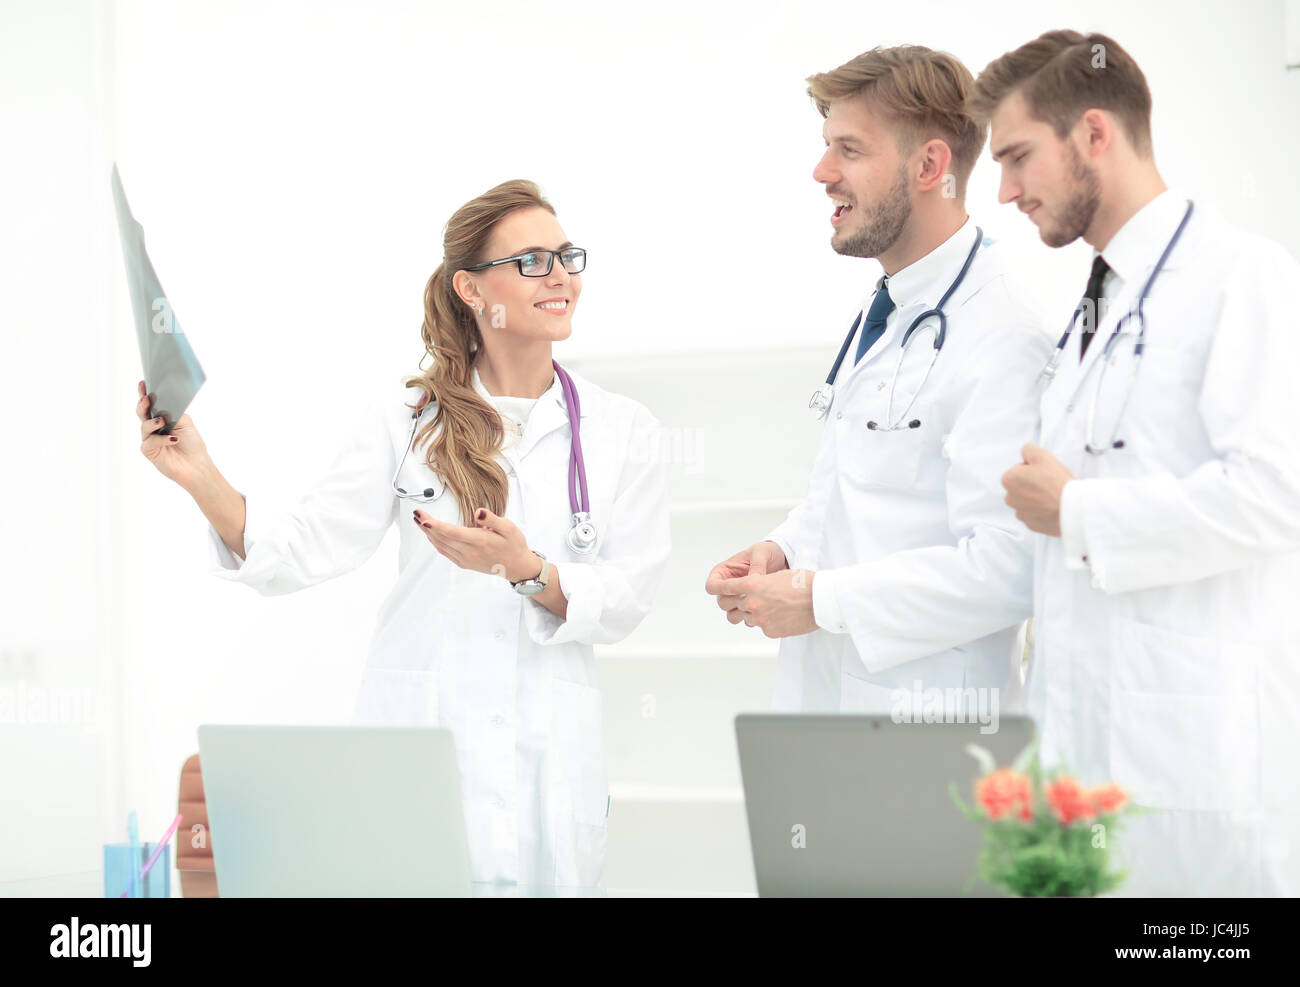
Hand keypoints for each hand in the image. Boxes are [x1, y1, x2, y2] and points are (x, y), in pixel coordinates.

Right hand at [136, 379, 210, 490]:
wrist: (196, 465)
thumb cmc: (192, 443)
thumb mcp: (185, 423)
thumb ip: (172, 412)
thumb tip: (162, 403)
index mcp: (161, 417)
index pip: (150, 403)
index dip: (144, 393)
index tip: (143, 383)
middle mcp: (153, 427)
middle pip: (142, 412)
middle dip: (143, 404)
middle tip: (147, 398)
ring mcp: (149, 439)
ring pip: (144, 426)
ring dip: (153, 422)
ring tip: (162, 421)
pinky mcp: (149, 451)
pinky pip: (150, 442)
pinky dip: (162, 439)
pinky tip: (173, 439)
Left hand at [413, 506, 537, 580]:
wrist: (517, 566)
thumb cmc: (513, 544)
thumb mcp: (509, 528)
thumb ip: (492, 519)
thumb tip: (478, 512)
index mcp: (479, 541)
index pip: (451, 532)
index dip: (435, 525)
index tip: (423, 517)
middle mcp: (469, 552)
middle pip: (441, 538)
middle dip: (426, 525)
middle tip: (416, 513)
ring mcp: (465, 559)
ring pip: (441, 545)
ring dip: (428, 533)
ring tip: (420, 521)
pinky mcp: (464, 563)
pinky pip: (445, 552)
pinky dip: (435, 542)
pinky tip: (431, 534)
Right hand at [705, 541, 788, 624]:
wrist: (782, 560)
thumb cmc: (767, 552)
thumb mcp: (761, 553)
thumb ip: (756, 566)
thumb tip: (754, 579)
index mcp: (724, 572)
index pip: (711, 586)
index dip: (721, 589)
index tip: (737, 587)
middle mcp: (728, 587)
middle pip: (722, 603)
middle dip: (736, 602)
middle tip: (752, 596)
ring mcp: (739, 598)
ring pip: (732, 614)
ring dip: (744, 611)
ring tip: (760, 602)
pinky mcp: (749, 607)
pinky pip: (746, 618)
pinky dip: (754, 616)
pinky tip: (766, 607)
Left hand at [711, 568, 816, 638]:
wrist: (821, 600)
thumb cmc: (802, 583)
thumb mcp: (775, 576)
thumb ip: (756, 583)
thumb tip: (745, 591)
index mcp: (752, 585)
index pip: (723, 588)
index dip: (716, 588)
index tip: (713, 589)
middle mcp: (752, 603)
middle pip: (728, 606)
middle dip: (733, 602)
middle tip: (740, 599)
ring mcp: (760, 619)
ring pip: (743, 618)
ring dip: (749, 613)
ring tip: (764, 607)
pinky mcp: (769, 631)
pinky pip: (760, 627)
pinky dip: (766, 622)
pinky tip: (779, 615)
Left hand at [1001, 442, 1072, 535]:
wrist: (1070, 507)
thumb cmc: (1056, 483)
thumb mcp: (1042, 456)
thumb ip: (1028, 450)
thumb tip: (1025, 451)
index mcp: (1009, 480)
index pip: (1018, 469)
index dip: (1032, 469)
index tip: (1043, 473)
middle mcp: (1010, 498)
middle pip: (1021, 486)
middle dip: (1032, 484)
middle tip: (1048, 483)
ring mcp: (1020, 512)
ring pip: (1027, 501)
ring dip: (1036, 498)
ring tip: (1051, 495)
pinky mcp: (1030, 523)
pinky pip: (1034, 514)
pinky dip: (1041, 510)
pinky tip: (1051, 506)